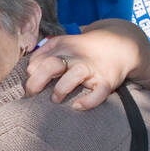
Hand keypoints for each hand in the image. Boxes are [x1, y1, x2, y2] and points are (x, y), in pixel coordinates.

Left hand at [26, 20, 149, 108]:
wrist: (120, 45)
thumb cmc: (84, 49)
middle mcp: (76, 56)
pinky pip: (97, 94)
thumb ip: (44, 54)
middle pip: (51, 66)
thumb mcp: (63, 44)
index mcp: (62, 46)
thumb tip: (29, 71)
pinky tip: (77, 106)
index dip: (30, 76)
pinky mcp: (106, 81)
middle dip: (37, 82)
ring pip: (73, 77)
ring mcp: (91, 68)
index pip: (37, 61)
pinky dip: (87, 102)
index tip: (29, 86)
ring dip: (60, 90)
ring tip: (56, 98)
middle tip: (32, 94)